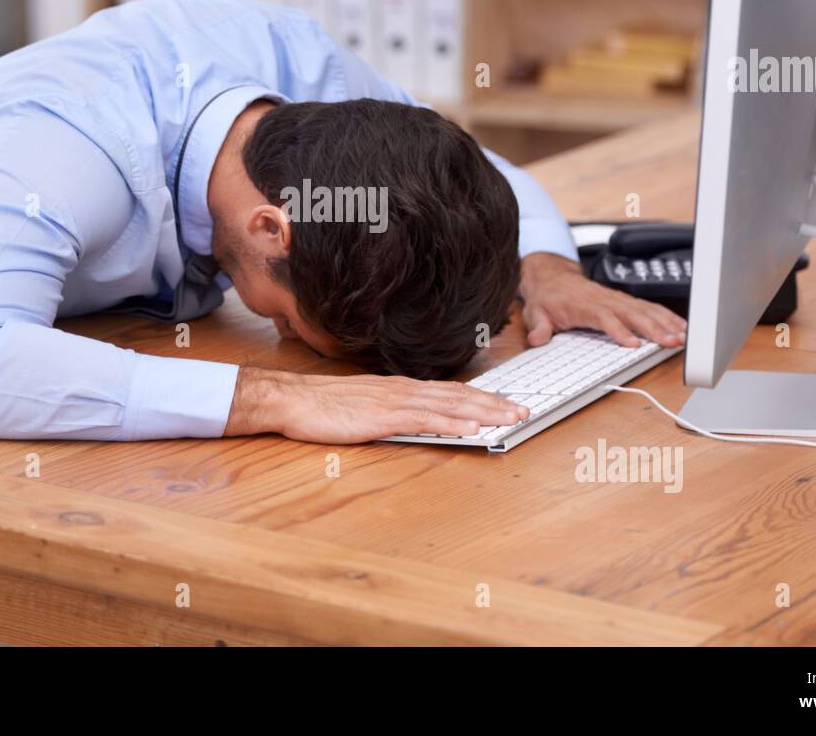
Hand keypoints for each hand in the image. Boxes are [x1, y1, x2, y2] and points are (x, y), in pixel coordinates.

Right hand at [225, 367, 529, 443]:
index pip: (448, 391)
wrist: (291, 399)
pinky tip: (472, 427)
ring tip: (510, 417)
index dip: (480, 397)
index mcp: (398, 388)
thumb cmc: (321, 406)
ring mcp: (394, 401)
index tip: (505, 402)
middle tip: (523, 409)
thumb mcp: (363, 408)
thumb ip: (388, 412)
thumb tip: (410, 421)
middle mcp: (402, 389)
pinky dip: (452, 422)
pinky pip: (425, 419)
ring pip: (449, 404)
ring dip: (484, 410)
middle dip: (493, 402)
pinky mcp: (383, 416)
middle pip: (458, 394)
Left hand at [517, 252, 686, 348]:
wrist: (553, 278)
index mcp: (584, 306)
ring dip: (666, 323)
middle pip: (633, 314)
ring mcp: (617, 300)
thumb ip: (539, 327)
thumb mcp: (536, 312)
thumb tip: (538, 339)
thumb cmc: (548, 298)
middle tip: (672, 342)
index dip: (620, 330)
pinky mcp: (625, 301)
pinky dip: (667, 316)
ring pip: (646, 310)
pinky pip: (649, 307)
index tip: (634, 344)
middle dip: (655, 328)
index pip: (605, 318)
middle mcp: (605, 300)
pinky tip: (681, 326)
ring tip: (684, 337)